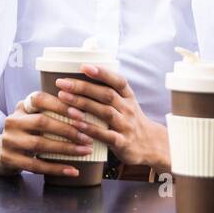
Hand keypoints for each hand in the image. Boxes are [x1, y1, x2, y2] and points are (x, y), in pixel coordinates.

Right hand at [0, 95, 96, 177]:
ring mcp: (9, 140)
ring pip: (40, 144)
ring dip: (66, 148)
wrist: (2, 154)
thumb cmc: (28, 133)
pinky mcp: (8, 159)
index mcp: (22, 107)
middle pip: (42, 122)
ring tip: (85, 151)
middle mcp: (13, 121)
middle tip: (88, 137)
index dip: (60, 105)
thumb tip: (87, 112)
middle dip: (68, 129)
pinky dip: (57, 168)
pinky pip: (36, 165)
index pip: (39, 98)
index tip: (81, 114)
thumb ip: (52, 112)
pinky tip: (73, 170)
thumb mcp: (35, 118)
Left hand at [51, 65, 170, 168]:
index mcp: (128, 97)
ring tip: (64, 98)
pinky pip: (106, 135)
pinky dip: (90, 129)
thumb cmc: (130, 121)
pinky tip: (76, 124)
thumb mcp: (126, 104)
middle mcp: (128, 109)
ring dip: (84, 104)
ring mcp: (126, 126)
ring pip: (105, 112)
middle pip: (107, 94)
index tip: (84, 66)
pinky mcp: (122, 143)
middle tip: (62, 83)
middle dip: (83, 87)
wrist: (151, 146)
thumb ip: (109, 92)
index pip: (118, 81)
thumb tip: (82, 76)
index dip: (102, 73)